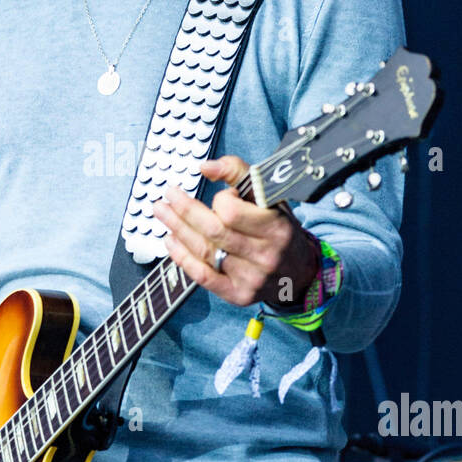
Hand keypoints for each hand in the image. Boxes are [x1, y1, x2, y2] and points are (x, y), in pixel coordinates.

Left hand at [152, 154, 318, 310]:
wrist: (299, 272)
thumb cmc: (279, 229)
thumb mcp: (269, 196)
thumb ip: (238, 173)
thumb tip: (205, 167)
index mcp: (276, 228)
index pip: (233, 213)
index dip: (221, 200)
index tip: (220, 196)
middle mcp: (265, 255)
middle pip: (213, 232)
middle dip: (184, 211)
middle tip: (167, 197)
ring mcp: (252, 278)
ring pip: (205, 252)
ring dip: (177, 230)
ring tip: (162, 213)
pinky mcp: (239, 294)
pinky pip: (203, 276)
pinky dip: (182, 258)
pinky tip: (171, 241)